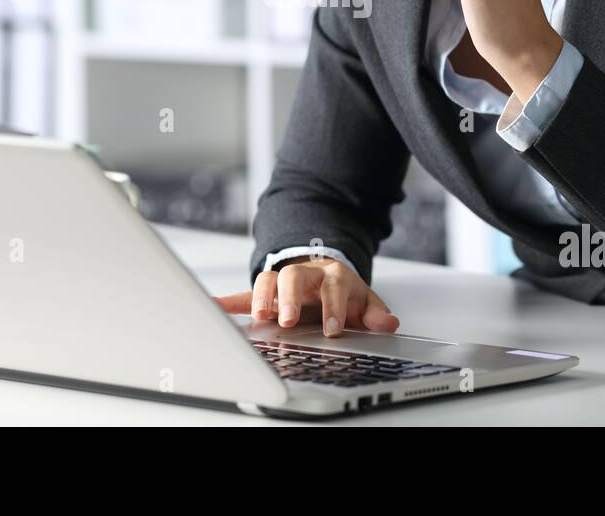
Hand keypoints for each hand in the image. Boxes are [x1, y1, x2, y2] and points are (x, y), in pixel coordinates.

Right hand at [213, 256, 398, 337]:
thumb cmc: (343, 293)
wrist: (325, 275)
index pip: (333, 287)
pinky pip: (244, 294)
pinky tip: (215, 306)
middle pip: (294, 277)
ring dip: (262, 297)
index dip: (333, 307)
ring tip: (260, 316)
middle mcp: (306, 274)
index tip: (332, 329)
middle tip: (287, 321)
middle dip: (290, 298)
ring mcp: (283, 282)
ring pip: (269, 280)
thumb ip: (375, 314)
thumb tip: (389, 324)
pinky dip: (228, 300)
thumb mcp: (364, 302)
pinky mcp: (266, 293)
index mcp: (332, 275)